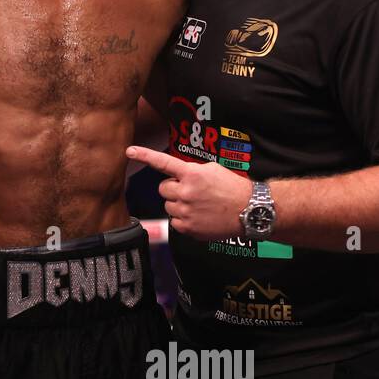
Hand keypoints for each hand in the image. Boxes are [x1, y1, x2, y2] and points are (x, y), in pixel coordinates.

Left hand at [126, 145, 252, 240]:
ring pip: (168, 206)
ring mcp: (186, 211)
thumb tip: (178, 175)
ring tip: (198, 205)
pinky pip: (174, 222)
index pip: (163, 163)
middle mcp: (186, 192)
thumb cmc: (233, 188)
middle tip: (190, 191)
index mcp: (192, 174)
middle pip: (163, 189)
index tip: (129, 150)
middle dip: (173, 189)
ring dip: (178, 204)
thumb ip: (191, 171)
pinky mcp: (188, 228)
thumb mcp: (213, 170)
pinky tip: (198, 216)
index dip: (144, 155)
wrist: (249, 210)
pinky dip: (183, 220)